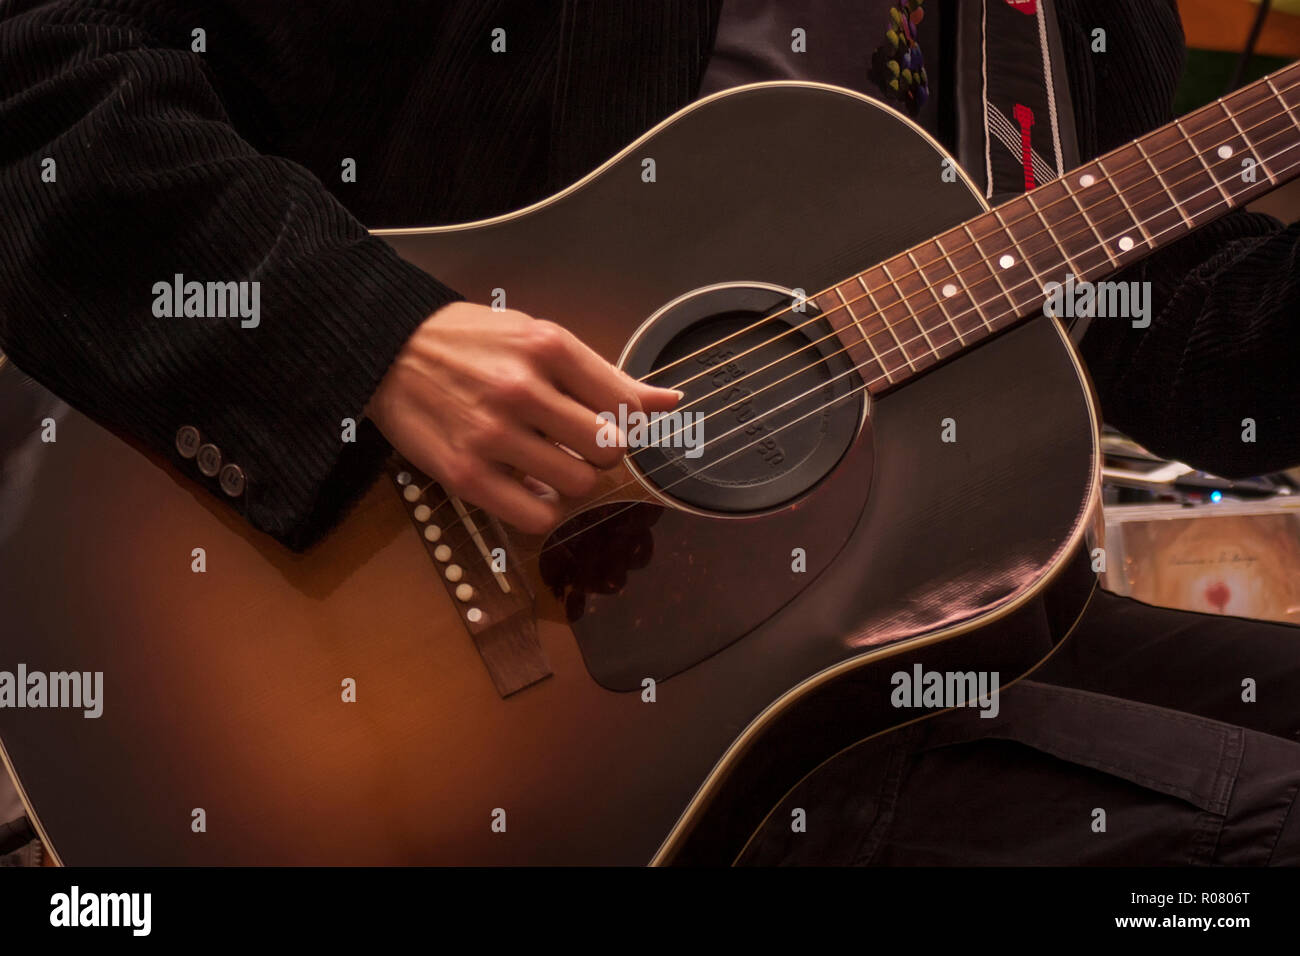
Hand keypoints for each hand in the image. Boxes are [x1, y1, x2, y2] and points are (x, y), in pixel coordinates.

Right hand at [366, 302, 681, 533]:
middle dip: (603, 451)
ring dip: (574, 480)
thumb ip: (604, 374)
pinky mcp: (465, 474)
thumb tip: (670, 402)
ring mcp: (491, 434)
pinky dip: (545, 509)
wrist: (388, 349)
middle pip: (609, 449)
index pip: (628, 406)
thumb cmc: (471, 343)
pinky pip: (537, 517)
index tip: (608, 421)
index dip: (629, 422)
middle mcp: (521, 389)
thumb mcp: (539, 337)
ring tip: (551, 462)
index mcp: (546, 347)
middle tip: (579, 443)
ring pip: (579, 484)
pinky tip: (533, 488)